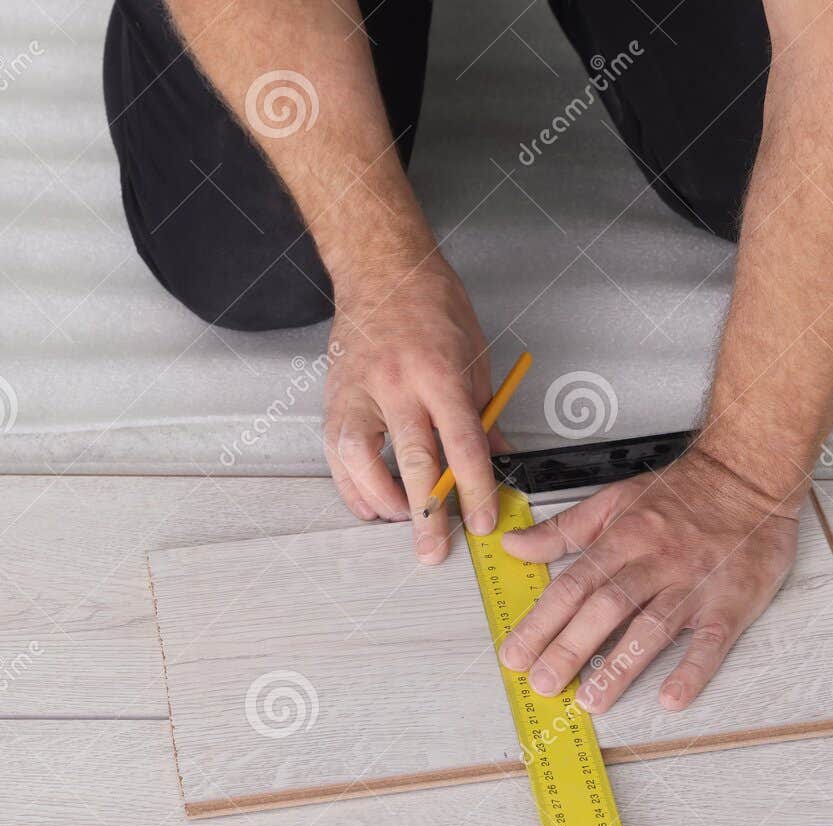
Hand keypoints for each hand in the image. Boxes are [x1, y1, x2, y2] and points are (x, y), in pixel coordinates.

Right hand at [322, 255, 500, 561]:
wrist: (382, 270)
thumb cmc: (430, 305)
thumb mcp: (475, 356)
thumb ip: (484, 414)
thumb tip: (498, 461)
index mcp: (439, 372)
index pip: (462, 443)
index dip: (475, 488)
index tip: (484, 519)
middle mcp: (396, 383)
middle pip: (411, 461)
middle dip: (426, 513)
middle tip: (435, 549)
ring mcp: (359, 391)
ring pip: (361, 461)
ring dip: (381, 501)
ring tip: (401, 520)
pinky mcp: (334, 398)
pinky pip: (336, 454)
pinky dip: (351, 486)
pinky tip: (370, 503)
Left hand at [497, 451, 801, 712]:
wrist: (749, 475)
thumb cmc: (682, 494)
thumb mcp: (614, 501)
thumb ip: (563, 530)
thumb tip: (513, 546)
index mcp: (624, 537)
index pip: (574, 584)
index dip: (542, 621)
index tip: (516, 654)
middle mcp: (656, 561)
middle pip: (607, 607)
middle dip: (571, 647)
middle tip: (544, 682)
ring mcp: (695, 583)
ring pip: (653, 627)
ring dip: (621, 666)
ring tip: (592, 700)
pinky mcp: (732, 601)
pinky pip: (712, 640)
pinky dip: (693, 669)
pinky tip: (671, 697)